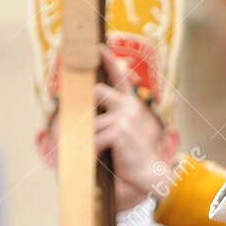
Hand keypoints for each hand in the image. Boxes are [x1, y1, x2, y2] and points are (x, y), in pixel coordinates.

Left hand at [95, 45, 176, 211]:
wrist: (150, 178)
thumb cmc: (131, 160)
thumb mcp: (118, 136)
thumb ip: (106, 122)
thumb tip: (82, 114)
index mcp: (130, 106)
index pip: (119, 78)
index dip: (109, 61)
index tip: (99, 48)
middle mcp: (129, 107)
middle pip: (97, 92)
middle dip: (84, 106)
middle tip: (74, 122)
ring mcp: (125, 116)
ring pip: (90, 123)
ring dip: (87, 141)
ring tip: (94, 155)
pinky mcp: (119, 130)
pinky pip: (94, 137)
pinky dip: (92, 152)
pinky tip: (98, 160)